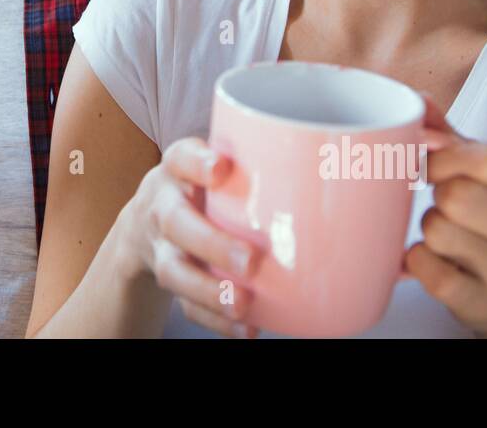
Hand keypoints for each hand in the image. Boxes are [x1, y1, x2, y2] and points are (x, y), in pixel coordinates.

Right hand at [115, 137, 258, 337]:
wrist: (144, 223)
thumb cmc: (200, 188)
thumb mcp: (212, 164)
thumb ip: (256, 163)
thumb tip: (342, 167)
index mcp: (177, 169)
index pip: (180, 157)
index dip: (198, 162)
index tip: (223, 168)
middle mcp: (162, 205)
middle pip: (176, 222)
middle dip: (212, 244)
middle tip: (251, 260)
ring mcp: (160, 246)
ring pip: (174, 270)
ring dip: (209, 290)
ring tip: (243, 304)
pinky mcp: (166, 279)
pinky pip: (185, 304)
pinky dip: (215, 319)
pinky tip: (247, 328)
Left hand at [406, 101, 486, 334]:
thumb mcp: (480, 172)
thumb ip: (448, 133)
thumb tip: (418, 100)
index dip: (445, 157)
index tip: (432, 164)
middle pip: (458, 195)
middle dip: (437, 195)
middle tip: (444, 203)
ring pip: (438, 231)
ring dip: (427, 228)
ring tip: (445, 232)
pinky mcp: (484, 304)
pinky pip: (427, 269)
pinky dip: (416, 259)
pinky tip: (433, 258)